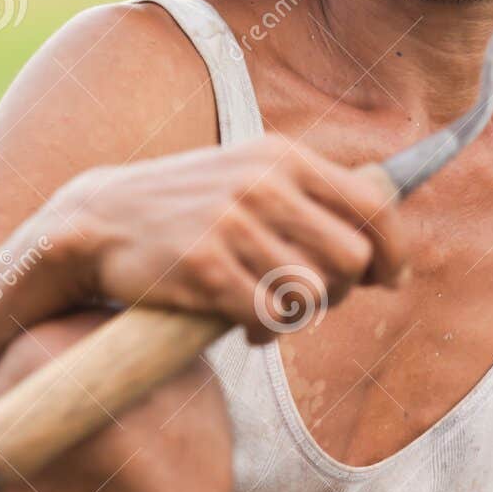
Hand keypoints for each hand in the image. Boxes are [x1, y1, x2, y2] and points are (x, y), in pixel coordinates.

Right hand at [42, 137, 406, 342]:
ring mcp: (232, 226)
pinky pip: (269, 319)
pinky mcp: (204, 269)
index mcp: (282, 157)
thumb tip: (386, 255)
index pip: (373, 206)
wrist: (98, 221)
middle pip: (352, 258)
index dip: (394, 251)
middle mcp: (262, 185)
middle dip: (343, 291)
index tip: (391, 279)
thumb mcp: (251, 176)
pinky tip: (247, 327)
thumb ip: (313, 200)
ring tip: (272, 313)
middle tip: (314, 300)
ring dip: (300, 316)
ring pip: (313, 295)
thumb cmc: (190, 207)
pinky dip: (266, 333)